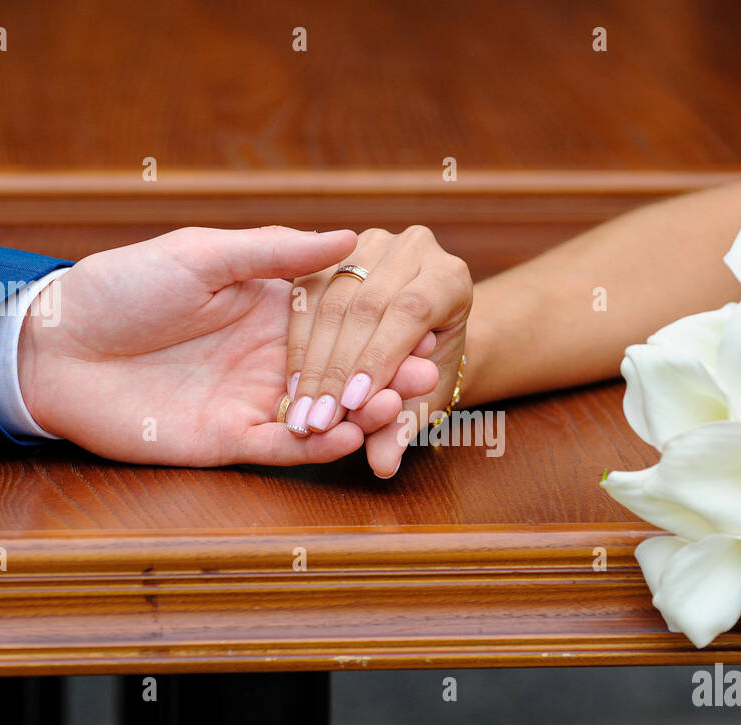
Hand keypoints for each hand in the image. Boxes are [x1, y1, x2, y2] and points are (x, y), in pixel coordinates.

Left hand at [16, 226, 438, 466]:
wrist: (54, 347)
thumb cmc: (120, 287)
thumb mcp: (199, 255)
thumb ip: (273, 252)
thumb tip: (349, 236)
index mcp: (269, 305)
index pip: (339, 318)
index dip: (378, 325)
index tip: (421, 326)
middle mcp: (269, 355)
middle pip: (340, 370)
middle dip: (383, 374)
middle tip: (423, 375)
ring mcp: (252, 399)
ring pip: (322, 411)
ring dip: (361, 413)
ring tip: (396, 409)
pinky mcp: (229, 440)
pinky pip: (284, 446)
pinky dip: (318, 445)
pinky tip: (347, 434)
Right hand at [286, 225, 471, 476]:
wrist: (426, 335)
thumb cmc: (428, 372)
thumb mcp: (423, 400)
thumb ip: (402, 427)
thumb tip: (383, 466)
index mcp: (451, 277)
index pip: (410, 311)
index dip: (378, 358)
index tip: (351, 405)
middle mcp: (417, 248)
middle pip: (367, 304)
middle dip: (338, 366)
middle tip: (316, 418)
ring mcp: (376, 242)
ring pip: (332, 296)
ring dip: (312, 356)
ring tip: (300, 408)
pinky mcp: (338, 248)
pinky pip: (306, 291)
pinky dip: (296, 337)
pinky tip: (289, 380)